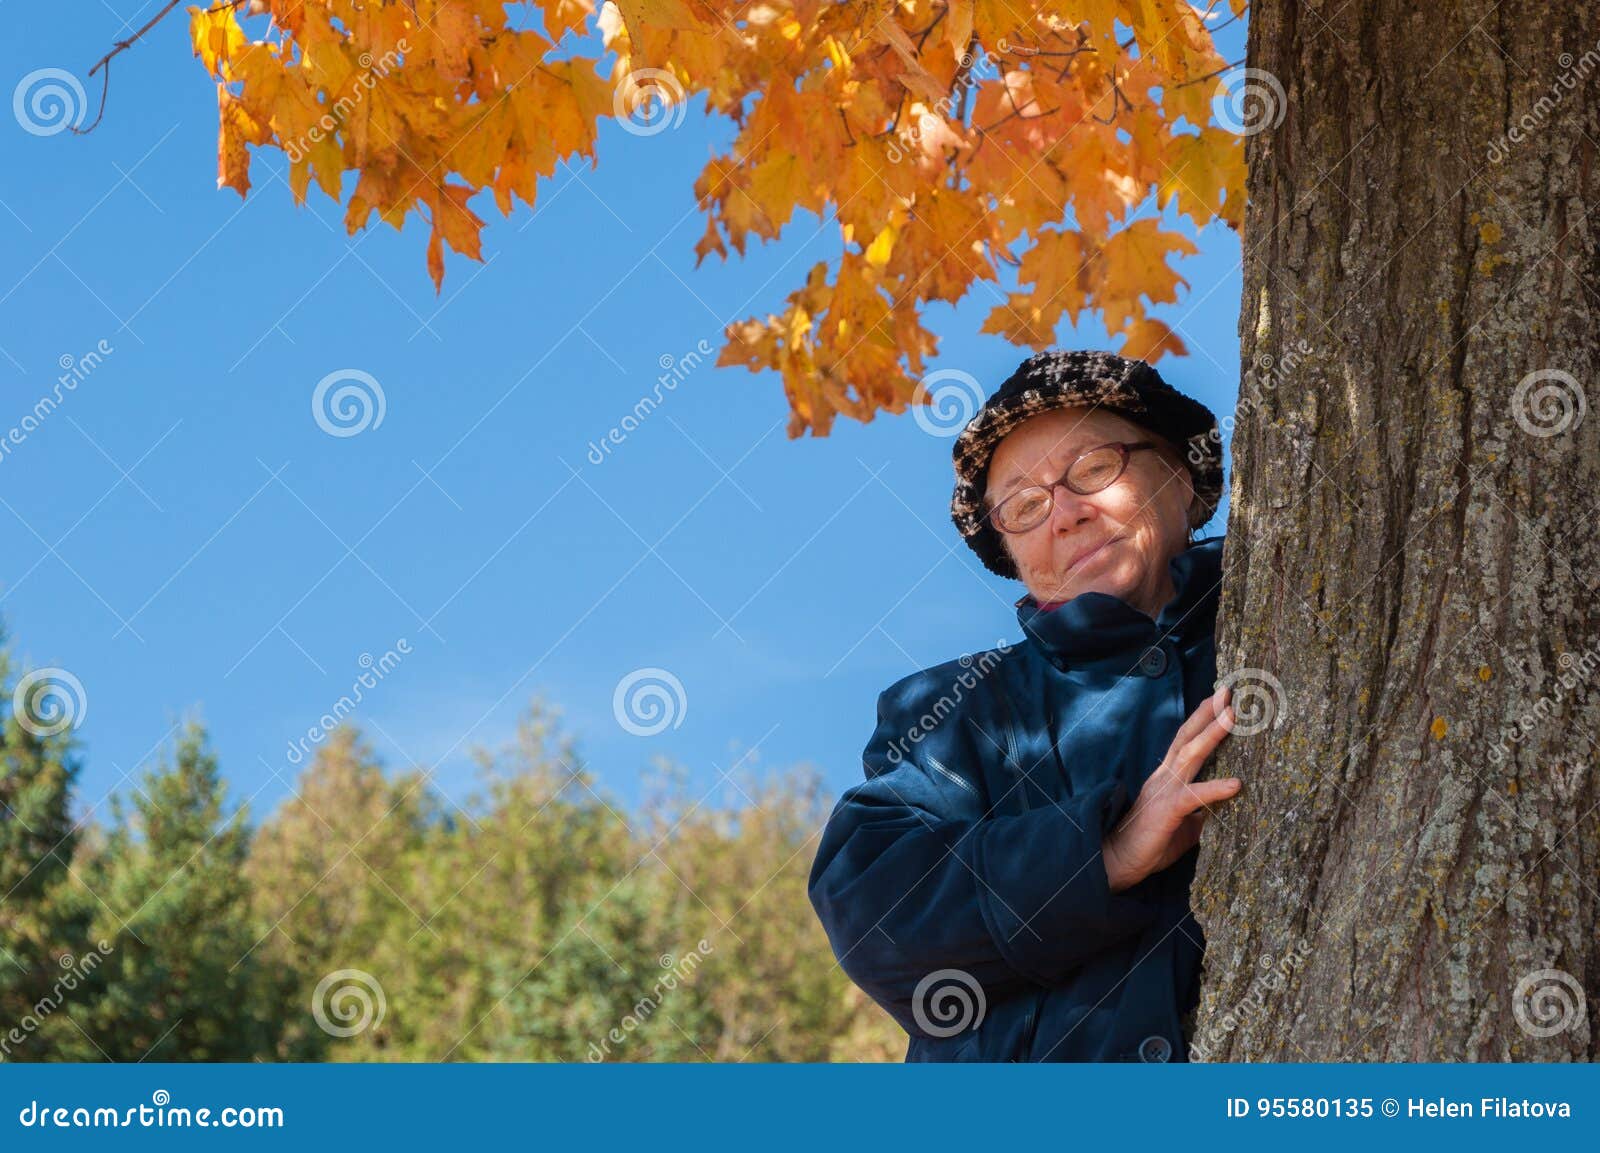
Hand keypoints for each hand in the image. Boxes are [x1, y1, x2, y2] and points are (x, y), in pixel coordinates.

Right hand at [1102, 684, 1241, 892]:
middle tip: (1227, 690)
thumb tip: (1220, 807)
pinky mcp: (1166, 811)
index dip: (1202, 720)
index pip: (1185, 742)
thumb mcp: (1183, 823)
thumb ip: (1200, 810)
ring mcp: (1163, 791)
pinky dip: (1215, 789)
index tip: (1220, 700)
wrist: (1117, 862)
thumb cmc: (1150, 845)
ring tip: (1232, 715)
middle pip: (1187, 737)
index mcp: (1166, 778)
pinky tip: (1236, 784)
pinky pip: (1194, 797)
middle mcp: (1164, 777)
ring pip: (1190, 755)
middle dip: (1208, 713)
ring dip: (1212, 733)